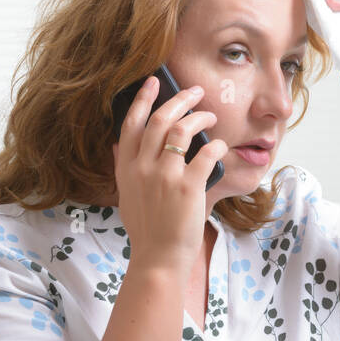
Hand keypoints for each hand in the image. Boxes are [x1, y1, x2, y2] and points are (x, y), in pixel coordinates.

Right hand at [111, 76, 226, 274]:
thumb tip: (119, 145)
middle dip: (180, 99)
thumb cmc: (146, 229)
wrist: (158, 258)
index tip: (154, 82)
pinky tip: (220, 146)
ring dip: (200, 118)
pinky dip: (216, 145)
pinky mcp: (188, 187)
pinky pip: (206, 153)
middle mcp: (143, 168)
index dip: (143, 98)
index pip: (131, 123)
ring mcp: (165, 176)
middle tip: (195, 92)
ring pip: (182, 130)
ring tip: (210, 117)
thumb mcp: (126, 196)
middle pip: (160, 119)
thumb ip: (124, 168)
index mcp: (127, 168)